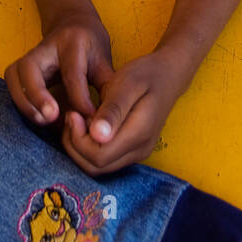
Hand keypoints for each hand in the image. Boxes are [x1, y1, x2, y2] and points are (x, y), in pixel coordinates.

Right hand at [5, 8, 113, 125]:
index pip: (72, 73)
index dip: (80, 99)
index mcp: (73, 42)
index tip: (89, 119)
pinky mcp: (20, 66)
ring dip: (24, 102)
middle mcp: (46, 46)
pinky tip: (36, 116)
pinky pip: (11, 83)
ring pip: (14, 75)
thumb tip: (106, 120)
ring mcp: (29, 55)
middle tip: (51, 117)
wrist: (73, 24)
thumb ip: (107, 88)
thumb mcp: (105, 62)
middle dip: (37, 95)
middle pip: (30, 68)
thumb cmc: (91, 46)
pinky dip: (19, 101)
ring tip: (42, 120)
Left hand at [61, 51, 184, 175]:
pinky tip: (88, 124)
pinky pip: (105, 160)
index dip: (78, 140)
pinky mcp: (133, 151)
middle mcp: (139, 151)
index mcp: (138, 135)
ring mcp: (137, 153)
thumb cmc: (145, 74)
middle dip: (75, 145)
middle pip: (96, 167)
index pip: (98, 156)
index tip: (74, 113)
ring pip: (98, 167)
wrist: (168, 75)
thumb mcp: (126, 83)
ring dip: (80, 147)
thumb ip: (112, 110)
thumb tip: (97, 135)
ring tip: (78, 118)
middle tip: (73, 115)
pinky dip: (89, 147)